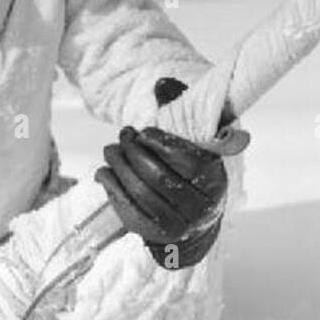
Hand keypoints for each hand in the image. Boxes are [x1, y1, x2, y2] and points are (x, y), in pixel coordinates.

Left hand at [94, 125, 239, 269]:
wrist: (196, 222)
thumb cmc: (194, 178)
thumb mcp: (200, 153)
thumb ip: (184, 122)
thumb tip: (161, 85)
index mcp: (214, 182)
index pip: (187, 161)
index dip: (161, 143)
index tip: (144, 132)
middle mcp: (198, 208)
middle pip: (159, 177)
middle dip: (135, 152)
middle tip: (124, 135)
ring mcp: (176, 225)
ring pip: (140, 193)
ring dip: (119, 167)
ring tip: (111, 149)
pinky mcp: (153, 234)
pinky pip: (127, 209)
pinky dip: (112, 187)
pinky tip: (105, 171)